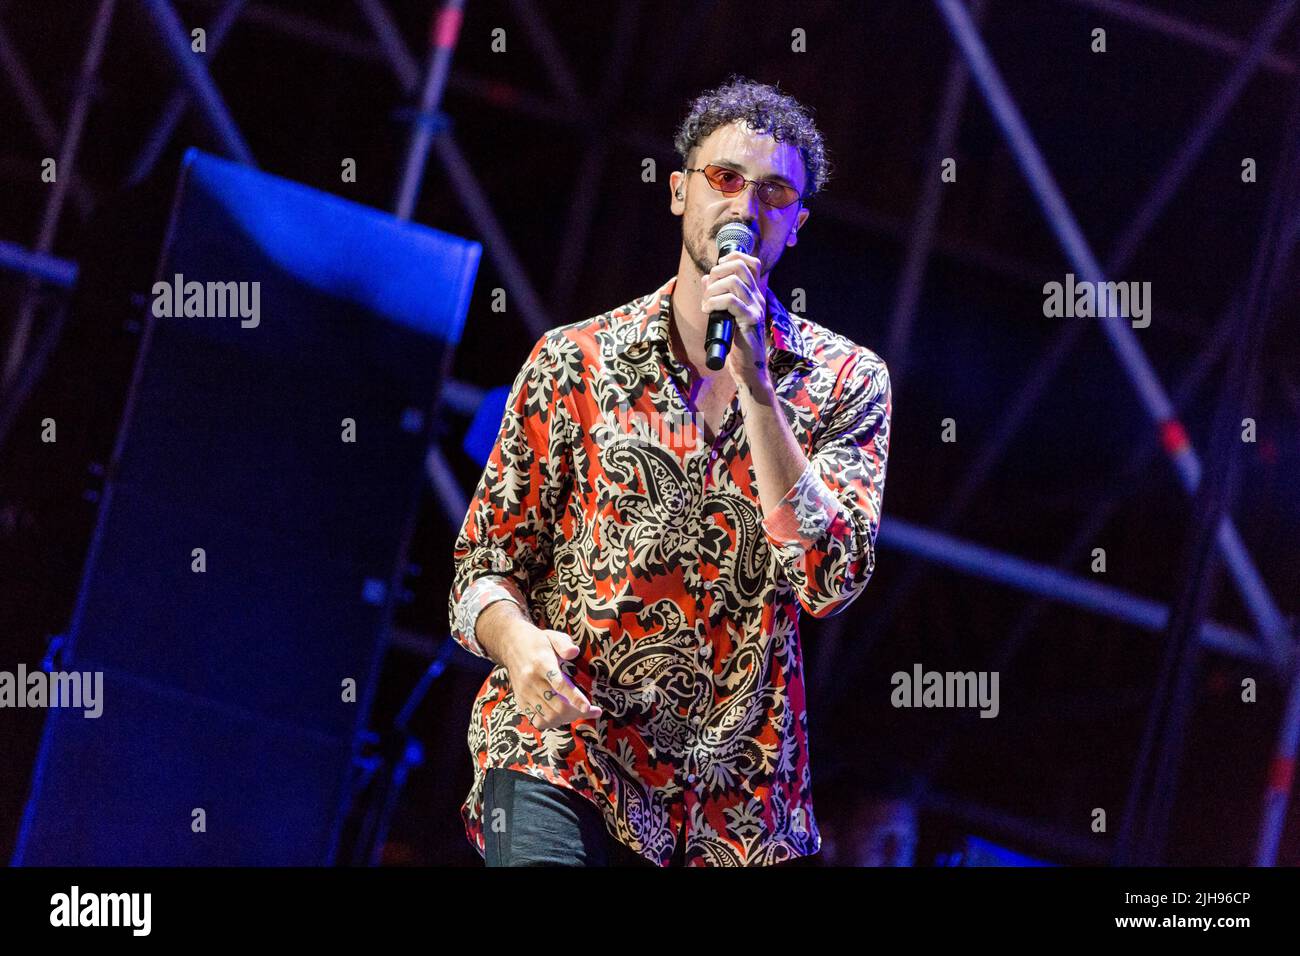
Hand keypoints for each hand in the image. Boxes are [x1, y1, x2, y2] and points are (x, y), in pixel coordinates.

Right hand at [502, 622, 602, 730]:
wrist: (511, 645)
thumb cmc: (538, 642)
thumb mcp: (552, 636)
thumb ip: (564, 644)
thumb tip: (574, 652)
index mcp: (541, 663)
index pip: (559, 684)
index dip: (575, 698)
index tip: (588, 707)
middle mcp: (531, 680)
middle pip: (557, 705)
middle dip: (577, 712)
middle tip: (591, 710)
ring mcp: (525, 693)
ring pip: (549, 716)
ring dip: (567, 719)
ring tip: (578, 712)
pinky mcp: (521, 701)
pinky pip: (537, 720)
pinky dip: (553, 723)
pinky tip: (562, 716)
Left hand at [700, 251, 770, 393]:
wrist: (748, 366)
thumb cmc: (736, 341)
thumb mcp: (725, 313)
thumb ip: (718, 293)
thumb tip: (708, 277)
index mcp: (753, 293)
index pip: (751, 262)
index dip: (733, 258)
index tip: (717, 271)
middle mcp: (757, 297)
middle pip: (740, 266)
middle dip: (718, 272)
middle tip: (709, 289)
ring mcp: (756, 308)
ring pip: (733, 282)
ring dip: (712, 290)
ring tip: (706, 304)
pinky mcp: (751, 320)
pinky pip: (731, 301)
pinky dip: (714, 302)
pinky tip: (708, 311)